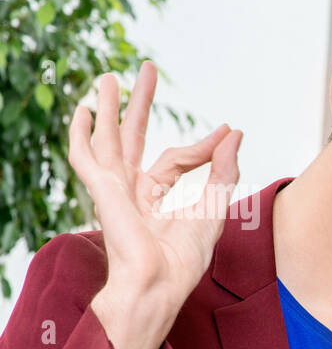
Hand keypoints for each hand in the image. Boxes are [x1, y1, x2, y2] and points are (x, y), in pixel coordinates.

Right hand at [68, 62, 241, 348]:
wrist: (161, 281)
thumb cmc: (184, 258)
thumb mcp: (213, 206)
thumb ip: (223, 170)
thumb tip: (235, 133)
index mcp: (154, 197)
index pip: (177, 158)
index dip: (204, 145)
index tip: (228, 130)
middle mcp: (131, 191)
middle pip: (133, 136)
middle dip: (140, 102)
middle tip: (147, 67)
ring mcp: (114, 189)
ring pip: (108, 138)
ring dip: (107, 106)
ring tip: (108, 76)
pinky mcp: (102, 190)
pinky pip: (84, 156)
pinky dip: (80, 133)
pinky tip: (81, 111)